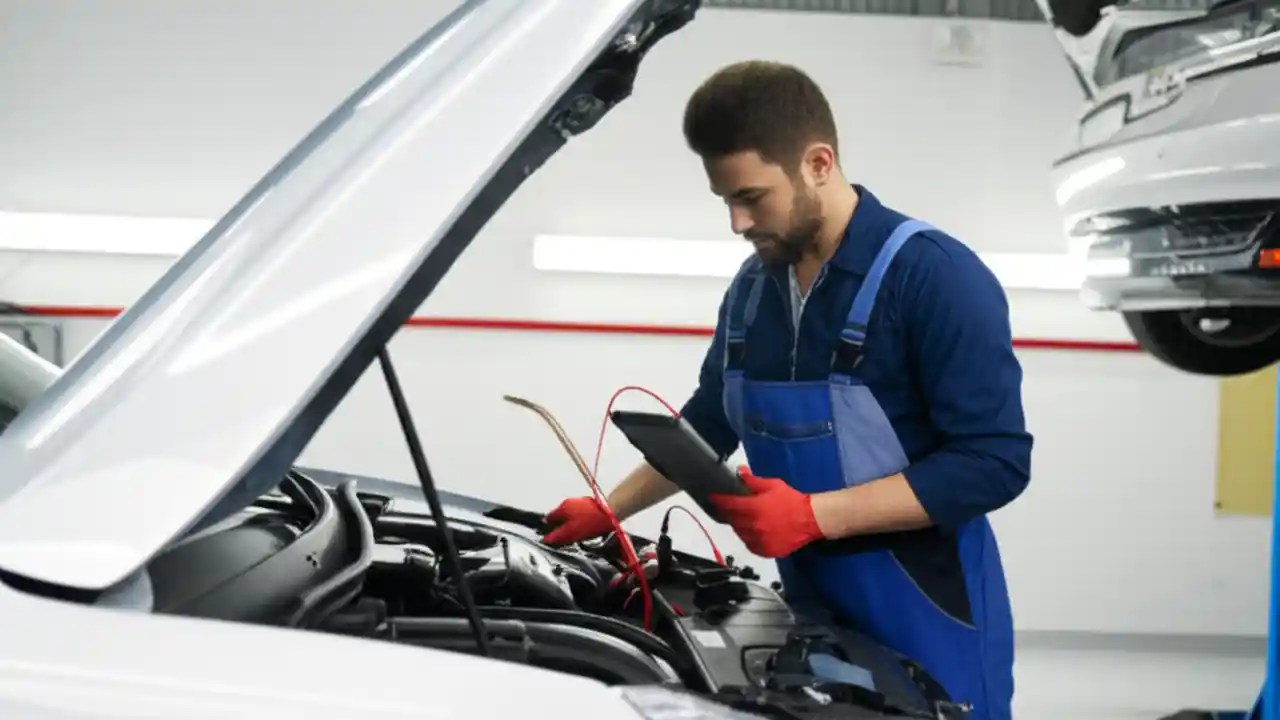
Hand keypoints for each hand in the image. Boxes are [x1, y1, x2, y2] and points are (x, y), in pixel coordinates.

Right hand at [542, 496, 614, 545]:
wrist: (612, 512)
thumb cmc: (592, 520)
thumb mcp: (572, 532)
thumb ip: (558, 536)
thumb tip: (547, 540)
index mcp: (563, 508)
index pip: (549, 518)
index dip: (549, 529)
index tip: (552, 536)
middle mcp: (570, 502)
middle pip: (560, 517)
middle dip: (562, 527)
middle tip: (565, 538)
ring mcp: (580, 502)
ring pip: (571, 516)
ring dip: (572, 525)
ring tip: (578, 535)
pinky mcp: (590, 505)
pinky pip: (581, 515)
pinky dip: (582, 522)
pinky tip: (587, 529)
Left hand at [709, 466, 823, 557]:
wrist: (811, 519)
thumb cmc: (791, 500)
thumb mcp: (772, 486)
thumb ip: (753, 481)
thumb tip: (740, 472)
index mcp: (753, 508)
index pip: (729, 505)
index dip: (718, 500)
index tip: (712, 497)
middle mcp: (753, 526)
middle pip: (732, 520)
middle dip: (729, 513)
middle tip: (730, 507)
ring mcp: (759, 541)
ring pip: (740, 533)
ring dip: (739, 525)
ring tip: (745, 519)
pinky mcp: (766, 551)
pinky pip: (750, 545)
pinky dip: (749, 538)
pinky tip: (753, 531)